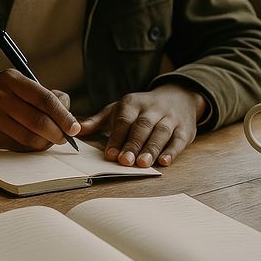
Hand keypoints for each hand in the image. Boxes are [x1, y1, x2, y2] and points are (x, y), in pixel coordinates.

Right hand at [0, 71, 80, 150]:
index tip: (75, 127)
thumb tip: (67, 108)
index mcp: (10, 80)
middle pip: (39, 121)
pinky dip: (32, 147)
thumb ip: (39, 93)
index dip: (63, 115)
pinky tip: (35, 142)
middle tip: (66, 137)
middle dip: (58, 133)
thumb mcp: (12, 82)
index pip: (44, 98)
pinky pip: (18, 146)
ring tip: (52, 139)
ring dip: (46, 143)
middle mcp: (0, 97)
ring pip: (30, 138)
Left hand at [77, 83, 206, 166]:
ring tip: (142, 164)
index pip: (123, 121)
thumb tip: (74, 129)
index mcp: (132, 103)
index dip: (117, 138)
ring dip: (151, 149)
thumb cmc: (140, 108)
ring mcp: (170, 118)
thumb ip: (97, 121)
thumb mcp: (118, 109)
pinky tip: (164, 162)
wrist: (177, 96)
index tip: (110, 155)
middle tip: (125, 162)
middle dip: (133, 145)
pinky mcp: (185, 128)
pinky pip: (179, 140)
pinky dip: (172, 151)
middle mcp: (152, 109)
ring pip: (160, 133)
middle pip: (142, 127)